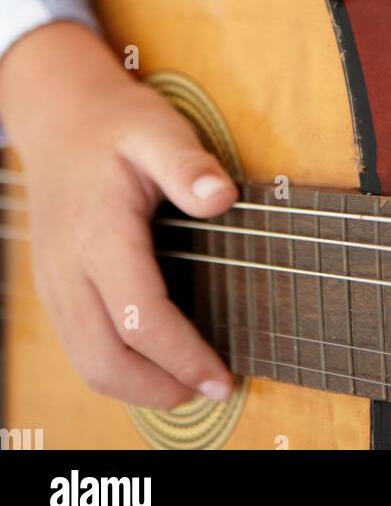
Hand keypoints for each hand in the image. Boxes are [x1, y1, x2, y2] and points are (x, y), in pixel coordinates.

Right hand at [3, 21, 237, 408]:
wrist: (60, 117)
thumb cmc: (116, 124)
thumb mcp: (158, 128)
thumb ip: (189, 165)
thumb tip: (222, 196)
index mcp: (99, 233)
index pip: (140, 318)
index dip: (183, 355)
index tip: (223, 375)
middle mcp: (68, 268)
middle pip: (106, 359)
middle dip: (160, 387)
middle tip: (211, 388)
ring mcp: (54, 282)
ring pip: (87, 363)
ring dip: (137, 387)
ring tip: (188, 385)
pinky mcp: (53, 287)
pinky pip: (79, 346)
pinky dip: (116, 368)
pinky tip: (154, 361)